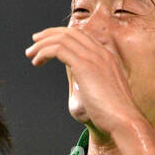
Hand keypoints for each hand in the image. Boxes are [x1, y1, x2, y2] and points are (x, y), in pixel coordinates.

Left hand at [25, 26, 141, 136]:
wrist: (124, 121)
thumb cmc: (110, 117)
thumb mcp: (98, 96)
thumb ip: (87, 84)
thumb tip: (75, 83)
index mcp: (108, 58)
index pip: (83, 37)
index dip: (63, 36)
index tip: (47, 43)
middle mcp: (102, 53)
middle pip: (72, 32)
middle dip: (50, 34)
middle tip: (34, 42)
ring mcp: (95, 57)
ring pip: (63, 38)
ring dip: (43, 44)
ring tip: (30, 54)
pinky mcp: (85, 64)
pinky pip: (58, 49)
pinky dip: (44, 52)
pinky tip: (37, 62)